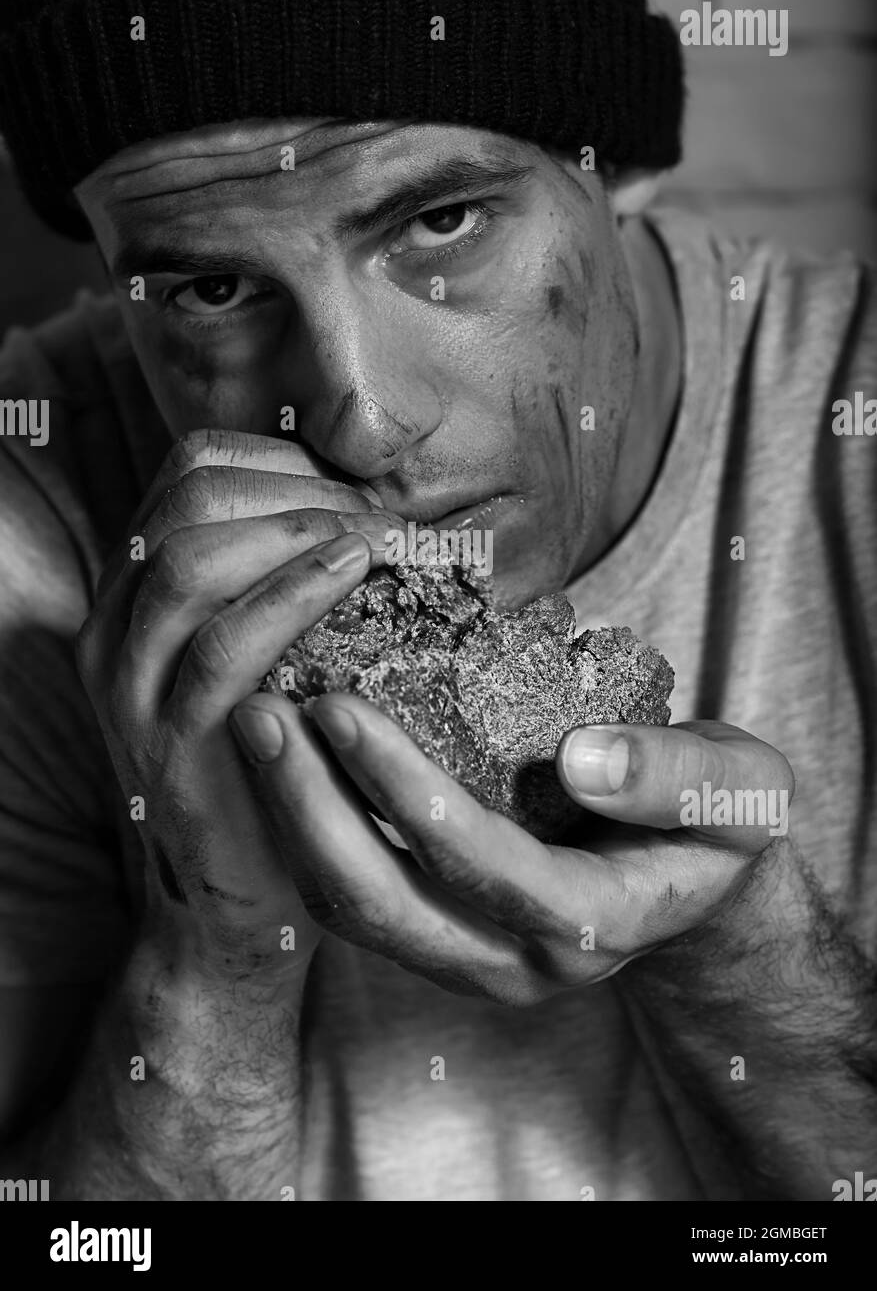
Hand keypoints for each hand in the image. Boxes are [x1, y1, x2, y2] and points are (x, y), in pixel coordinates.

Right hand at [75, 428, 393, 997]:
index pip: (194, 470)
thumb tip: (379, 508)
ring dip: (298, 529)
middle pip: (191, 497)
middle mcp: (116, 626)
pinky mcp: (168, 743)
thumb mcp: (265, 661)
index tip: (363, 484)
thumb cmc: (273, 766)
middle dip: (298, 487)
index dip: (285, 460)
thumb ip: (283, 587)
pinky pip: (224, 646)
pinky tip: (352, 575)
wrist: (232, 906)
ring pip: (193, 559)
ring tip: (378, 535)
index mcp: (137, 590)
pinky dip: (293, 595)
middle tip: (384, 509)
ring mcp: (131, 686)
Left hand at [236, 695, 794, 1004]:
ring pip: (352, 910)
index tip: (341, 707)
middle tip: (260, 712)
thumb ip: (676, 778)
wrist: (692, 879)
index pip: (478, 862)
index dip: (403, 788)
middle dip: (310, 808)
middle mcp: (516, 961)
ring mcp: (468, 959)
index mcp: (591, 925)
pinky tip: (283, 756)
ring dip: (291, 821)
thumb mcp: (736, 789)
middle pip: (384, 903)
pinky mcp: (436, 939)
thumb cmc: (714, 820)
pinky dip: (306, 829)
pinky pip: (351, 897)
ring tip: (253, 725)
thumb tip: (587, 759)